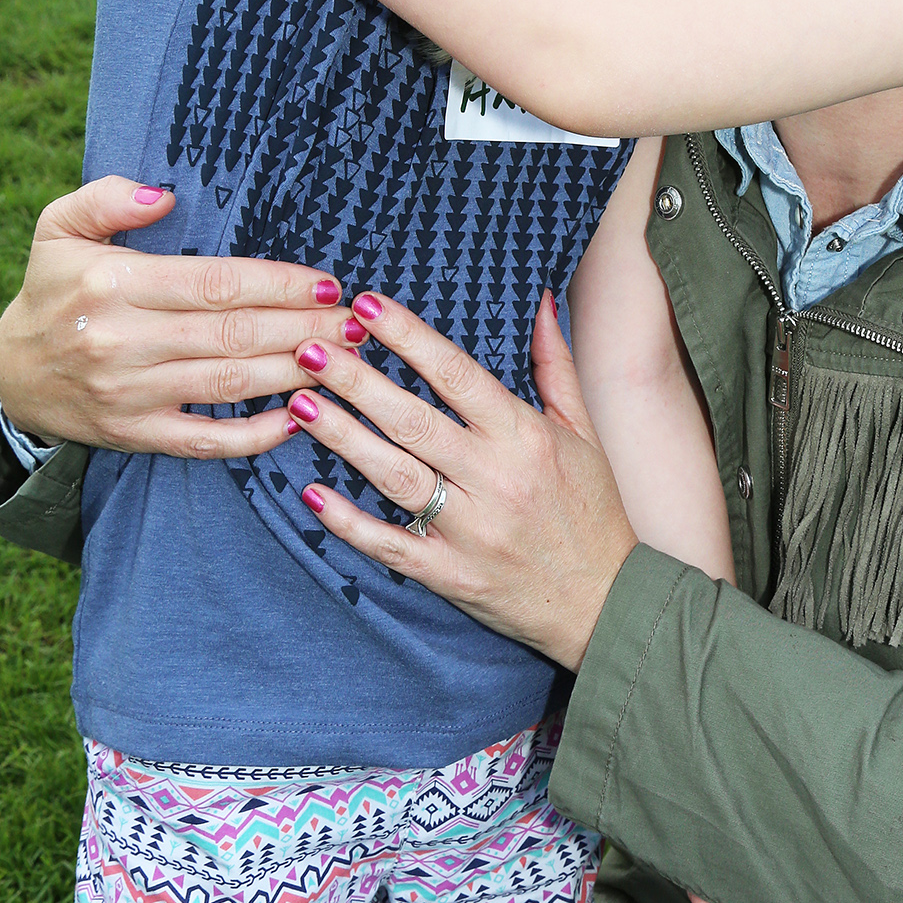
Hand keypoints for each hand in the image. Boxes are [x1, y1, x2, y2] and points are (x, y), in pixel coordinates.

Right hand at [0, 176, 352, 453]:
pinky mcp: (136, 435)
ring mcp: (130, 394)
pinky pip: (206, 441)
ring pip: (230, 385)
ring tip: (347, 360)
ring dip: (295, 374)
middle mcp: (122, 342)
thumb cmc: (54, 290)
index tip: (327, 283)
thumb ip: (106, 197)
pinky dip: (255, 436)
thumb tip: (163, 196)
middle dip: (305, 328)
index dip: (278, 284)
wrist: (14, 375)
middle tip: (358, 324)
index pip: (214, 284)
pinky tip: (299, 418)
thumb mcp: (58, 228)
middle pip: (234, 335)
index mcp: (112, 284)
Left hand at [286, 292, 637, 668]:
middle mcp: (496, 480)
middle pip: (414, 421)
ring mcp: (470, 531)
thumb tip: (543, 301)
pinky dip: (349, 521)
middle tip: (309, 349)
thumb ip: (555, 364)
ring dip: (342, 438)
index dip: (408, 337)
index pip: (457, 375)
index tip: (366, 306)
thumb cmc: (591, 509)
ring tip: (299, 404)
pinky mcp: (451, 575)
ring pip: (395, 476)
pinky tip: (312, 493)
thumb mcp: (583, 431)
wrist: (604, 602)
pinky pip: (391, 544)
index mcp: (525, 437)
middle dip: (357, 381)